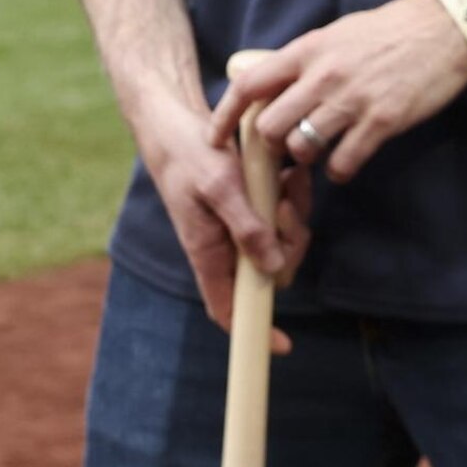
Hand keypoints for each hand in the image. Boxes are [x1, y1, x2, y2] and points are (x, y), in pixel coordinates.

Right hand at [135, 95, 312, 352]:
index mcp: (208, 253)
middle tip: (284, 203)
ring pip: (281, 239)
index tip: (282, 345)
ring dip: (293, 212)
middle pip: (270, 271)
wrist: (173, 121)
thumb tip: (273, 267)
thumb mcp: (219, 187)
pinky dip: (290, 196)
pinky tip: (290, 172)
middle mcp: (225, 246)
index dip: (253, 329)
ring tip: (290, 178)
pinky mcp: (249, 205)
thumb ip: (246, 227)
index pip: (227, 309)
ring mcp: (238, 225)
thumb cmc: (188, 154)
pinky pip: (280, 213)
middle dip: (289, 241)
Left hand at [215, 0, 466, 184]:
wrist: (443, 27)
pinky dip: (339, 170)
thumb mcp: (335, 35)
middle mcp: (322, 75)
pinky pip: (343, 163)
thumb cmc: (388, 30)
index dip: (225, 115)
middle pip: (270, 126)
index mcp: (307, 51)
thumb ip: (305, 61)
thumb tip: (275, 85)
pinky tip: (346, 162)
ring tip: (320, 152)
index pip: (249, 84)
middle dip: (272, 145)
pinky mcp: (381, 122)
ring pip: (303, 148)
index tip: (215, 138)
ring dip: (306, 159)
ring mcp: (352, 100)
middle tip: (285, 148)